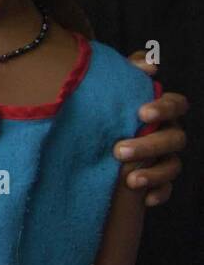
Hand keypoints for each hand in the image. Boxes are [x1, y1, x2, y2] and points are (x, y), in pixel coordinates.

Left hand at [115, 49, 187, 206]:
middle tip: (119, 151)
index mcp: (161, 110)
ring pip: (173, 166)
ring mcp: (165, 157)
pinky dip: (157, 194)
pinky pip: (166, 190)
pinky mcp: (157, 180)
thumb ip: (130, 71)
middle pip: (175, 139)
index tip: (142, 113)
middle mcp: (168, 132)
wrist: (88, 137)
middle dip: (149, 145)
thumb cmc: (105, 106)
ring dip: (154, 173)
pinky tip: (143, 199)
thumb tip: (150, 65)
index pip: (176, 105)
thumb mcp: (113, 85)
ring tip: (129, 180)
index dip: (164, 108)